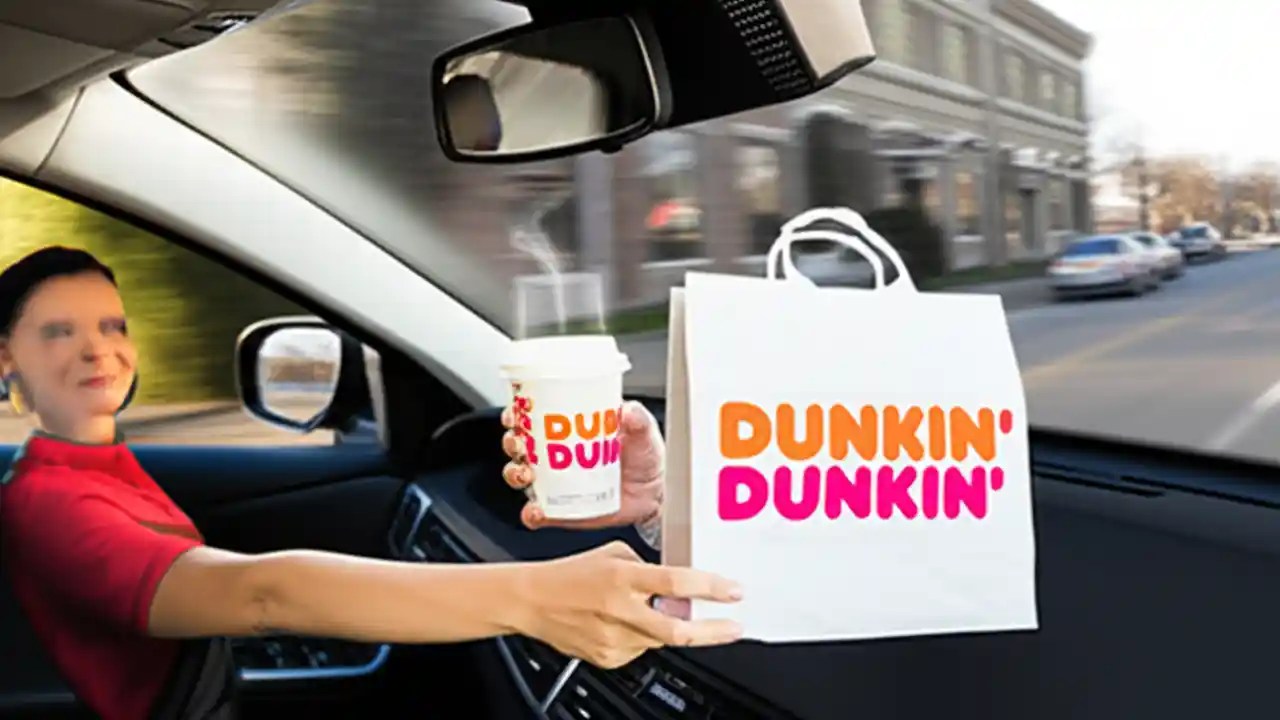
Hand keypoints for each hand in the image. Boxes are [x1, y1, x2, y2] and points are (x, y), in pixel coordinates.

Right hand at [501, 400, 663, 530]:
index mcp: (568, 428)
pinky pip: (536, 513)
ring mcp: (555, 483)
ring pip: (520, 476)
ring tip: (527, 475)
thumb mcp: (644, 433)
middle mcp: (556, 454)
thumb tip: (629, 411)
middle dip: (512, 443)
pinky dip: (531, 513)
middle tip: (521, 445)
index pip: (533, 415)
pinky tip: (537, 510)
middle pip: (519, 444)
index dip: (517, 413)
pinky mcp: (560, 510)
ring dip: (515, 473)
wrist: (655, 494)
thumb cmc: (645, 457)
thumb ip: (639, 420)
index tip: (516, 413)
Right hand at [514, 541, 742, 668]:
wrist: (531, 601)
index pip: (676, 582)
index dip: (710, 588)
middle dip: (713, 632)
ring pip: (660, 640)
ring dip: (666, 627)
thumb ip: (647, 568)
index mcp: (622, 577)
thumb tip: (678, 582)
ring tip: (643, 611)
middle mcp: (619, 609)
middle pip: (678, 630)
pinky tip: (620, 622)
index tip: (733, 591)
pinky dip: (642, 636)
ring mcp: (613, 638)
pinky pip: (640, 650)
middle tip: (733, 627)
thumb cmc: (570, 574)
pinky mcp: (608, 658)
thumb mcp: (613, 555)